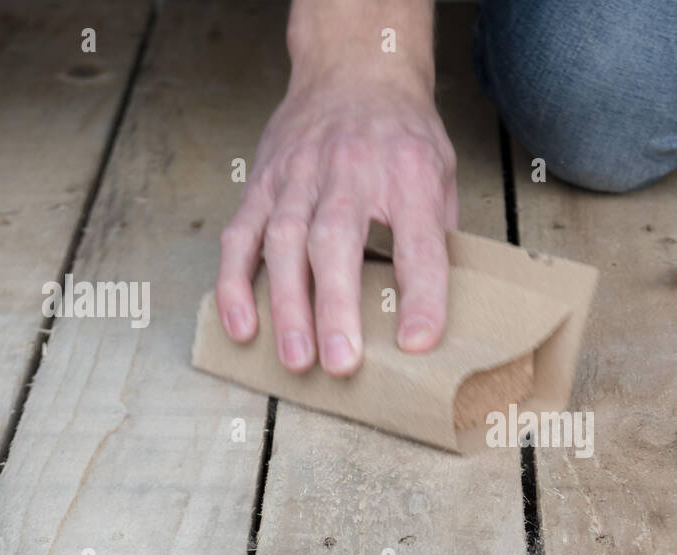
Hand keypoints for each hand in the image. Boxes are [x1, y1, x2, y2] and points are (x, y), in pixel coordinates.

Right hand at [217, 3, 453, 375]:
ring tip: (297, 360)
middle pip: (336, 241)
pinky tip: (242, 326)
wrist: (354, 70)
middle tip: (341, 363)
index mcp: (409, 175)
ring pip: (284, 242)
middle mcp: (350, 172)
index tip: (417, 342)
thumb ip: (437, 238)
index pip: (419, 242)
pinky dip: (235, 284)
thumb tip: (435, 314)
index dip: (421, 295)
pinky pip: (240, 236)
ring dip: (287, 306)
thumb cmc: (402, 137)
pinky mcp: (261, 183)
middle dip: (336, 307)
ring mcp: (297, 176)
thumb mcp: (441, 175)